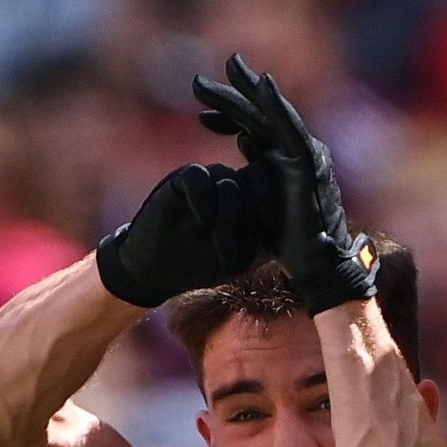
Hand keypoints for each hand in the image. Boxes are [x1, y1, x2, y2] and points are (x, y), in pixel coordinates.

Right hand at [96, 163, 267, 307]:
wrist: (156, 269)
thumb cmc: (202, 265)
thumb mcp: (238, 258)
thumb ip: (259, 240)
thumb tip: (289, 232)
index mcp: (253, 200)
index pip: (275, 191)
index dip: (272, 211)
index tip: (266, 237)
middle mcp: (234, 184)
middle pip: (256, 185)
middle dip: (250, 219)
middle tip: (235, 251)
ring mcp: (208, 178)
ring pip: (229, 183)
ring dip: (227, 217)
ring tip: (220, 247)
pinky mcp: (181, 179)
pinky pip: (199, 177)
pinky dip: (204, 199)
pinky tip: (203, 222)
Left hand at [192, 55, 376, 314]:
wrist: (316, 263)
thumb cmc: (287, 239)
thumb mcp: (258, 200)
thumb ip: (248, 174)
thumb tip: (239, 145)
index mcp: (280, 160)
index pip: (251, 127)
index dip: (227, 115)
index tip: (200, 115)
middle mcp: (294, 151)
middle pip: (259, 114)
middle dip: (232, 93)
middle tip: (201, 80)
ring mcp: (303, 153)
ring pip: (272, 113)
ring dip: (250, 88)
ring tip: (231, 65)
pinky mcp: (308, 162)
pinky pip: (290, 126)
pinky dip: (276, 104)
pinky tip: (262, 84)